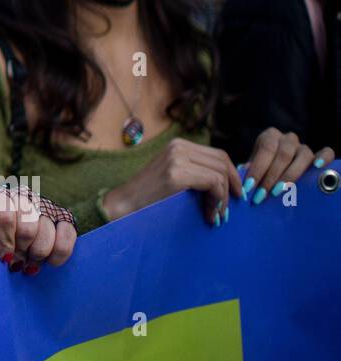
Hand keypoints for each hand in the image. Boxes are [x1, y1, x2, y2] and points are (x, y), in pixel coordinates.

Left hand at [0, 187, 75, 274]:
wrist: (18, 253)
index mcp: (1, 198)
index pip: (4, 215)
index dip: (5, 241)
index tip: (4, 257)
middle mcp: (24, 196)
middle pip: (27, 228)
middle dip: (21, 251)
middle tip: (17, 262)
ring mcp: (46, 205)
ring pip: (46, 233)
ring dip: (37, 255)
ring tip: (29, 263)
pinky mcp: (65, 218)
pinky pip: (66, 236)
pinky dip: (57, 255)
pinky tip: (48, 262)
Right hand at [103, 137, 241, 225]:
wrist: (123, 206)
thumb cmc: (150, 197)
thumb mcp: (175, 176)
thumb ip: (197, 172)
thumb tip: (232, 179)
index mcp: (178, 145)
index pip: (218, 155)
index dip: (233, 175)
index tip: (236, 195)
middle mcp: (178, 147)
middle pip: (223, 161)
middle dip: (233, 186)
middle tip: (228, 209)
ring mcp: (177, 159)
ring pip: (221, 173)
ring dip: (224, 197)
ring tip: (217, 215)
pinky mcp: (177, 174)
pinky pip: (214, 183)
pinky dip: (218, 201)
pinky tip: (210, 215)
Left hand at [242, 128, 331, 206]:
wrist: (279, 166)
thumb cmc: (264, 168)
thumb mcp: (255, 167)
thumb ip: (249, 171)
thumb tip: (240, 178)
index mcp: (270, 137)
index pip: (265, 149)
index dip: (257, 169)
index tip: (249, 187)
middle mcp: (288, 139)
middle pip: (283, 154)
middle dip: (270, 177)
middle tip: (261, 195)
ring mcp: (304, 146)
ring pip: (303, 156)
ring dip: (290, 175)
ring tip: (279, 192)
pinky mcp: (318, 154)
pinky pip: (326, 152)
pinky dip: (323, 158)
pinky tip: (317, 167)